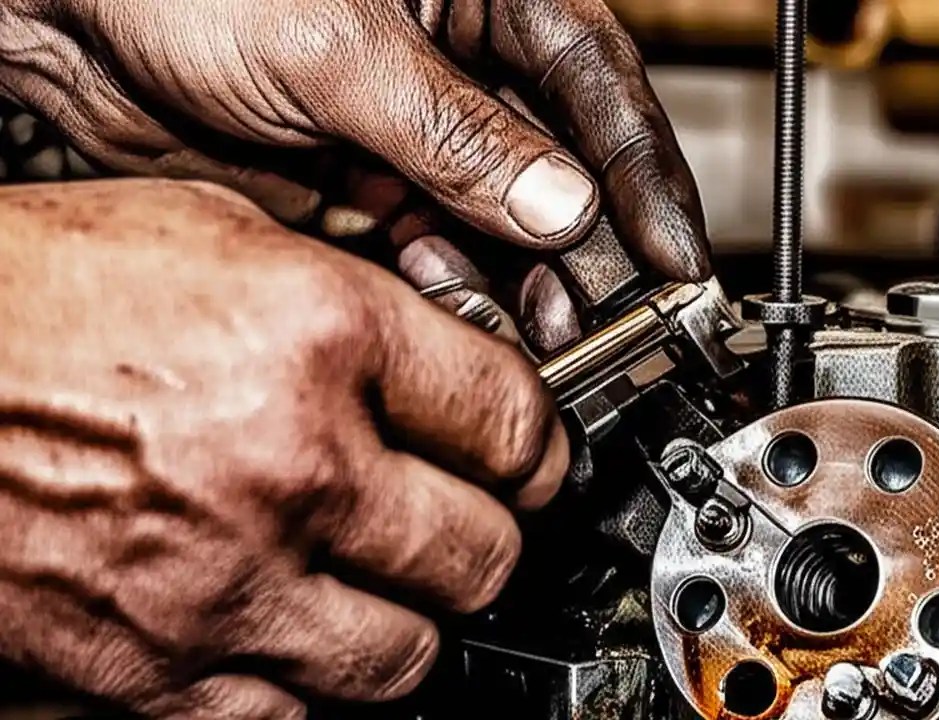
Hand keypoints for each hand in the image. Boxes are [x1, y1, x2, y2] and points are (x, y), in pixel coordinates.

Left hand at [0, 0, 711, 352]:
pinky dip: (464, 294)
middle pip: (570, 169)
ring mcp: (424, 138)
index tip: (677, 261)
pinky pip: (445, 255)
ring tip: (556, 342)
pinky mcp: (377, 192)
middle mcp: (469, 68)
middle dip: (597, 252)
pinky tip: (477, 321)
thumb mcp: (335, 44)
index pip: (602, 85)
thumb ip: (456, 132)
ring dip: (536, 287)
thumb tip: (561, 207)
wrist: (64, 22)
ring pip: (512, 226)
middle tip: (619, 327)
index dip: (647, 178)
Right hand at [0, 179, 567, 716]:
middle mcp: (289, 467)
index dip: (539, 440)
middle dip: (492, 531)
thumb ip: (351, 302)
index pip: (513, 420)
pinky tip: (294, 625)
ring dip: (416, 617)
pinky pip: (297, 716)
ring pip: (412, 656)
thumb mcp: (211, 232)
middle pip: (485, 551)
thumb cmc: (32, 293)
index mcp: (317, 338)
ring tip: (383, 575)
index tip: (528, 451)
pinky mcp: (156, 674)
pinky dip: (314, 680)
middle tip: (468, 512)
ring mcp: (224, 585)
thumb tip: (446, 362)